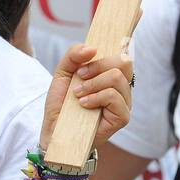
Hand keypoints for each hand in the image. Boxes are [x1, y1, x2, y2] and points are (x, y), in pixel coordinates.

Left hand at [40, 38, 133, 154]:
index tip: (87, 58)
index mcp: (111, 76)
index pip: (123, 56)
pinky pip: (114, 97)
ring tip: (78, 95)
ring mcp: (124, 103)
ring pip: (116, 78)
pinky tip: (83, 104)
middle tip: (80, 77)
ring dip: (92, 84)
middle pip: (123, 62)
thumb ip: (74, 55)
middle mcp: (122, 88)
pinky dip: (96, 97)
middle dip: (97, 66)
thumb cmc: (62, 103)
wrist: (54, 130)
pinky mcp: (122, 117)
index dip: (110, 51)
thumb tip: (92, 48)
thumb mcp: (63, 73)